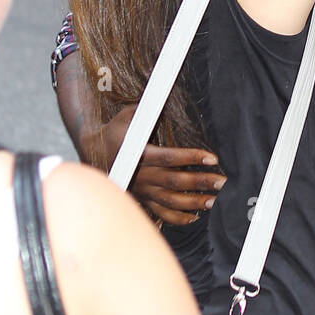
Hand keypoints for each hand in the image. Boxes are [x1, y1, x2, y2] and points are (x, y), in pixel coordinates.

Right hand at [84, 104, 226, 225]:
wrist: (92, 154)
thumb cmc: (113, 133)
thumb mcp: (125, 117)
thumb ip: (145, 111)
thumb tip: (163, 96)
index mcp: (138, 154)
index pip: (168, 157)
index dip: (191, 157)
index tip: (211, 158)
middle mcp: (140, 175)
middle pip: (174, 181)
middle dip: (199, 182)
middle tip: (222, 182)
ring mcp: (141, 190)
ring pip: (170, 200)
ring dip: (193, 202)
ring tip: (213, 200)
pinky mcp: (141, 200)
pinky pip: (160, 214)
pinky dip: (177, 218)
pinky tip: (195, 217)